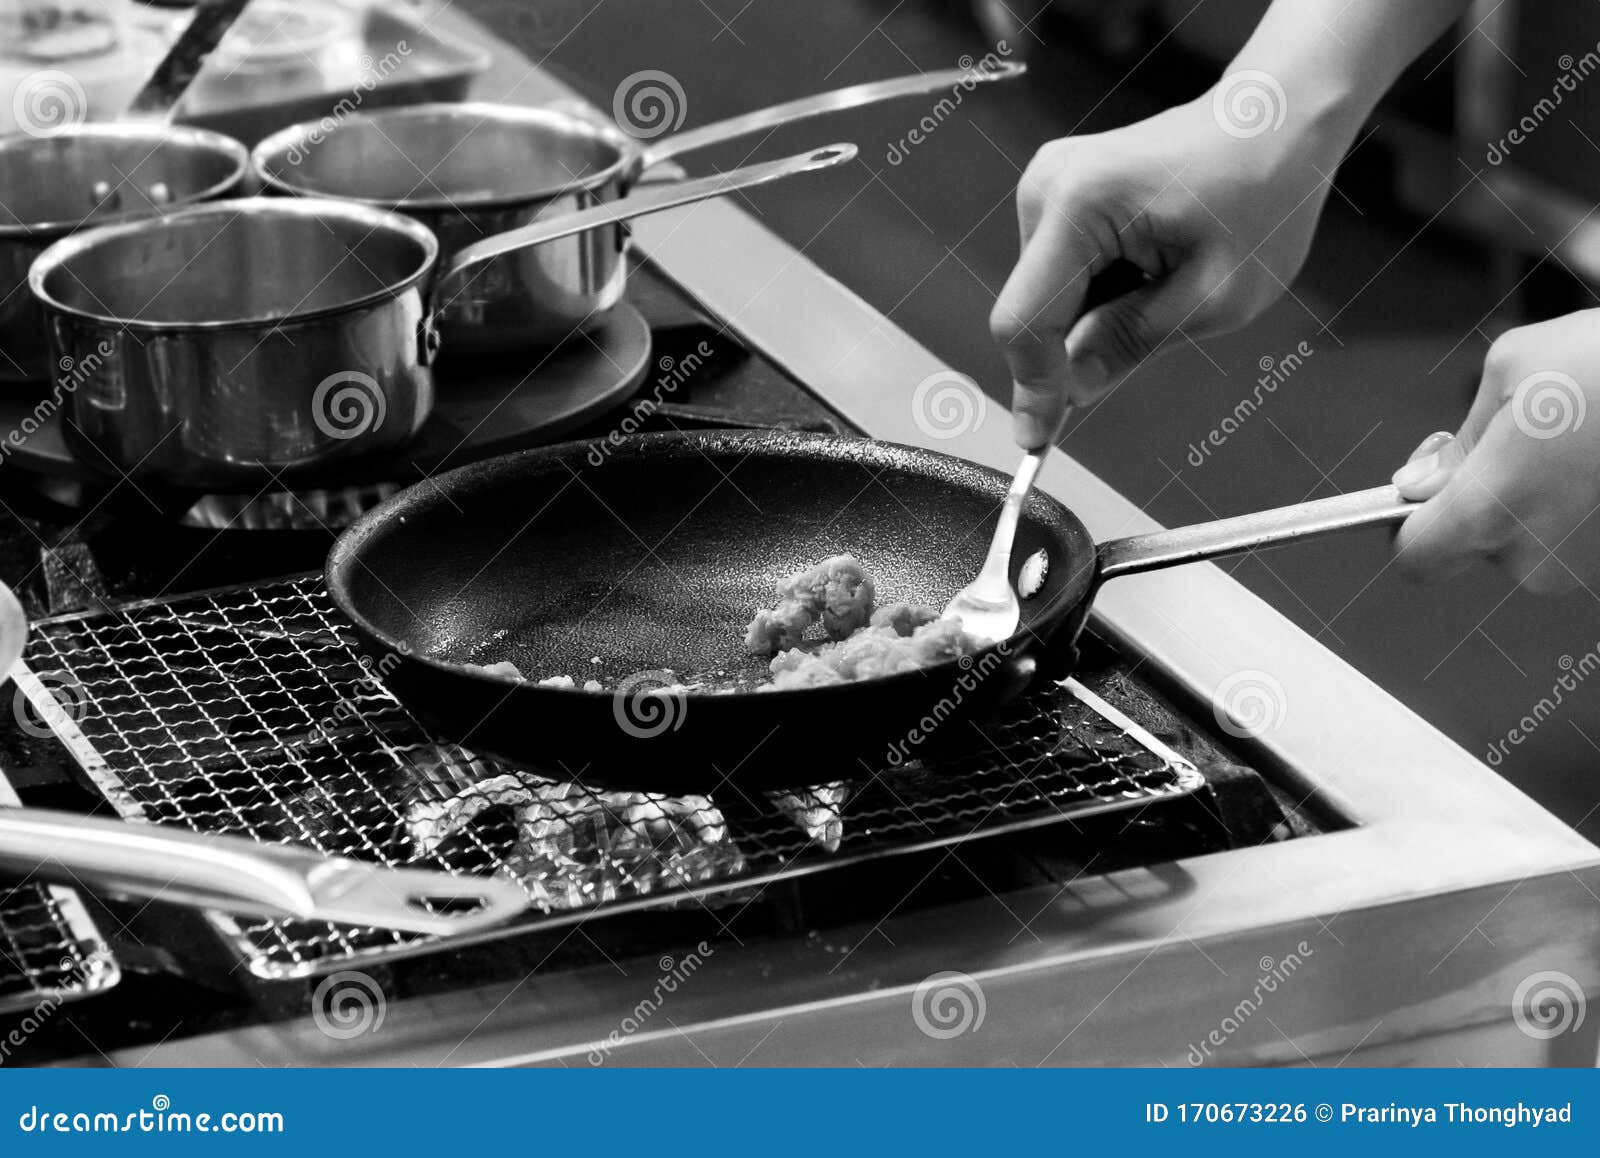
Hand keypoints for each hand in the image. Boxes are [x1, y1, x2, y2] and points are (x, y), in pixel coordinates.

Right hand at [991, 89, 1344, 446]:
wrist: (1276, 122)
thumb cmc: (1263, 193)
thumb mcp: (1214, 295)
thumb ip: (1131, 344)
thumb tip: (1072, 393)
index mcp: (1080, 204)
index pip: (1024, 321)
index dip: (1032, 388)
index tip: (1039, 440)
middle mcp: (1047, 187)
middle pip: (1032, 311)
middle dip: (1079, 344)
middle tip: (1163, 324)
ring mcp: (1048, 186)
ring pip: (1047, 297)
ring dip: (1097, 315)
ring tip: (1168, 279)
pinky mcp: (1060, 195)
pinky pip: (1063, 274)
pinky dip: (1101, 291)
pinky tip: (1152, 266)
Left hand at [1392, 310, 1599, 593]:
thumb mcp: (1512, 370)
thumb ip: (1458, 440)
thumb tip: (1418, 482)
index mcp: (1488, 513)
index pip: (1416, 558)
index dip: (1412, 524)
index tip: (1423, 493)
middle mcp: (1535, 558)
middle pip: (1477, 546)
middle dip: (1485, 498)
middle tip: (1518, 440)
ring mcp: (1586, 570)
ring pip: (1532, 542)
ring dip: (1540, 501)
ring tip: (1577, 442)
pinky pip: (1580, 539)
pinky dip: (1584, 506)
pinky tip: (1599, 461)